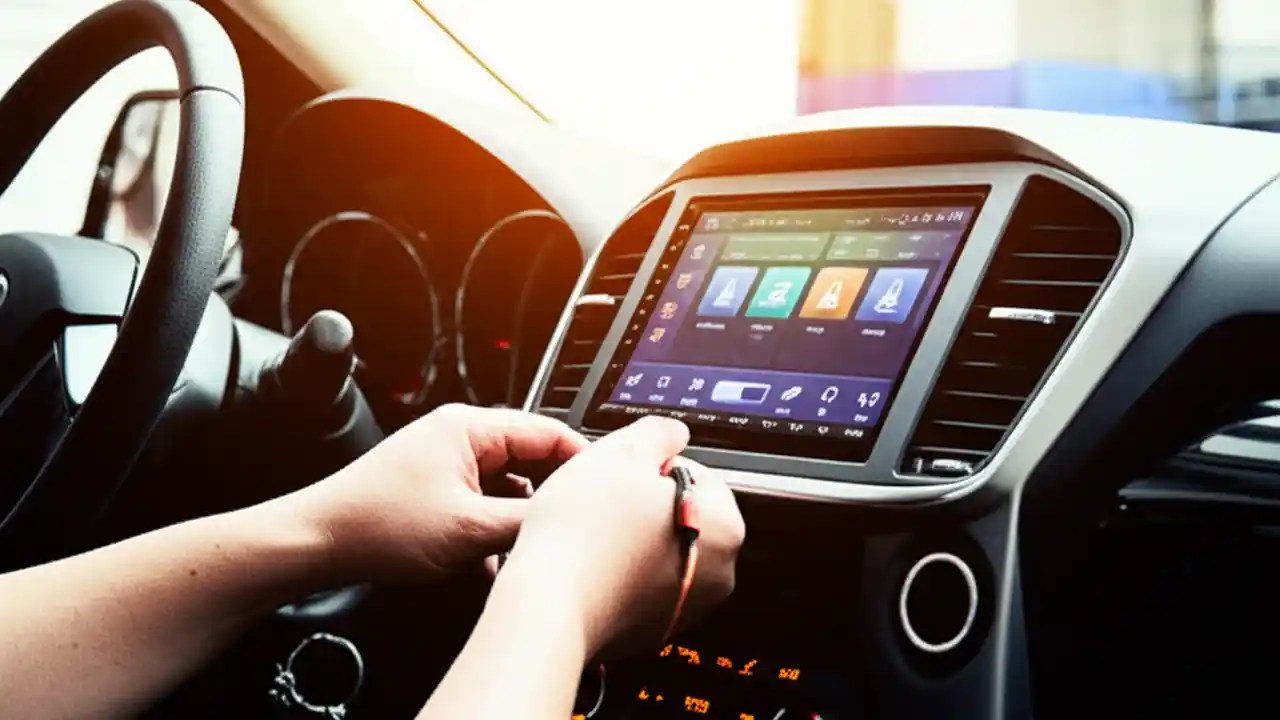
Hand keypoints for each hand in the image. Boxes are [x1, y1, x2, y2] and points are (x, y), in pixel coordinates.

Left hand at [283, 404, 587, 581]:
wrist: (318, 542)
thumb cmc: (377, 525)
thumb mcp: (469, 530)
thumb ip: (529, 521)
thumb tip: (571, 521)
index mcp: (470, 427)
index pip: (550, 433)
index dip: (583, 465)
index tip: (605, 495)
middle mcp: (460, 435)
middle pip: (531, 461)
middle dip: (548, 498)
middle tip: (568, 529)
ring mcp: (447, 460)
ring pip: (508, 486)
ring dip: (517, 519)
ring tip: (522, 550)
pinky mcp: (436, 487)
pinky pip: (483, 502)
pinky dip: (492, 529)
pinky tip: (490, 561)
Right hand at [498, 416, 744, 656]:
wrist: (549, 606)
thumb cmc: (586, 532)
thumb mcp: (624, 452)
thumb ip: (660, 432)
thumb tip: (674, 433)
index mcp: (726, 528)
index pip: (696, 473)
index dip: (651, 465)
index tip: (621, 473)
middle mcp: (719, 573)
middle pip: (680, 514)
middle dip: (643, 502)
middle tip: (604, 500)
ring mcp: (688, 607)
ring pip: (660, 549)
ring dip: (632, 535)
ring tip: (594, 533)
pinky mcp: (655, 629)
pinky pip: (642, 584)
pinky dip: (622, 570)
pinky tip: (593, 562)